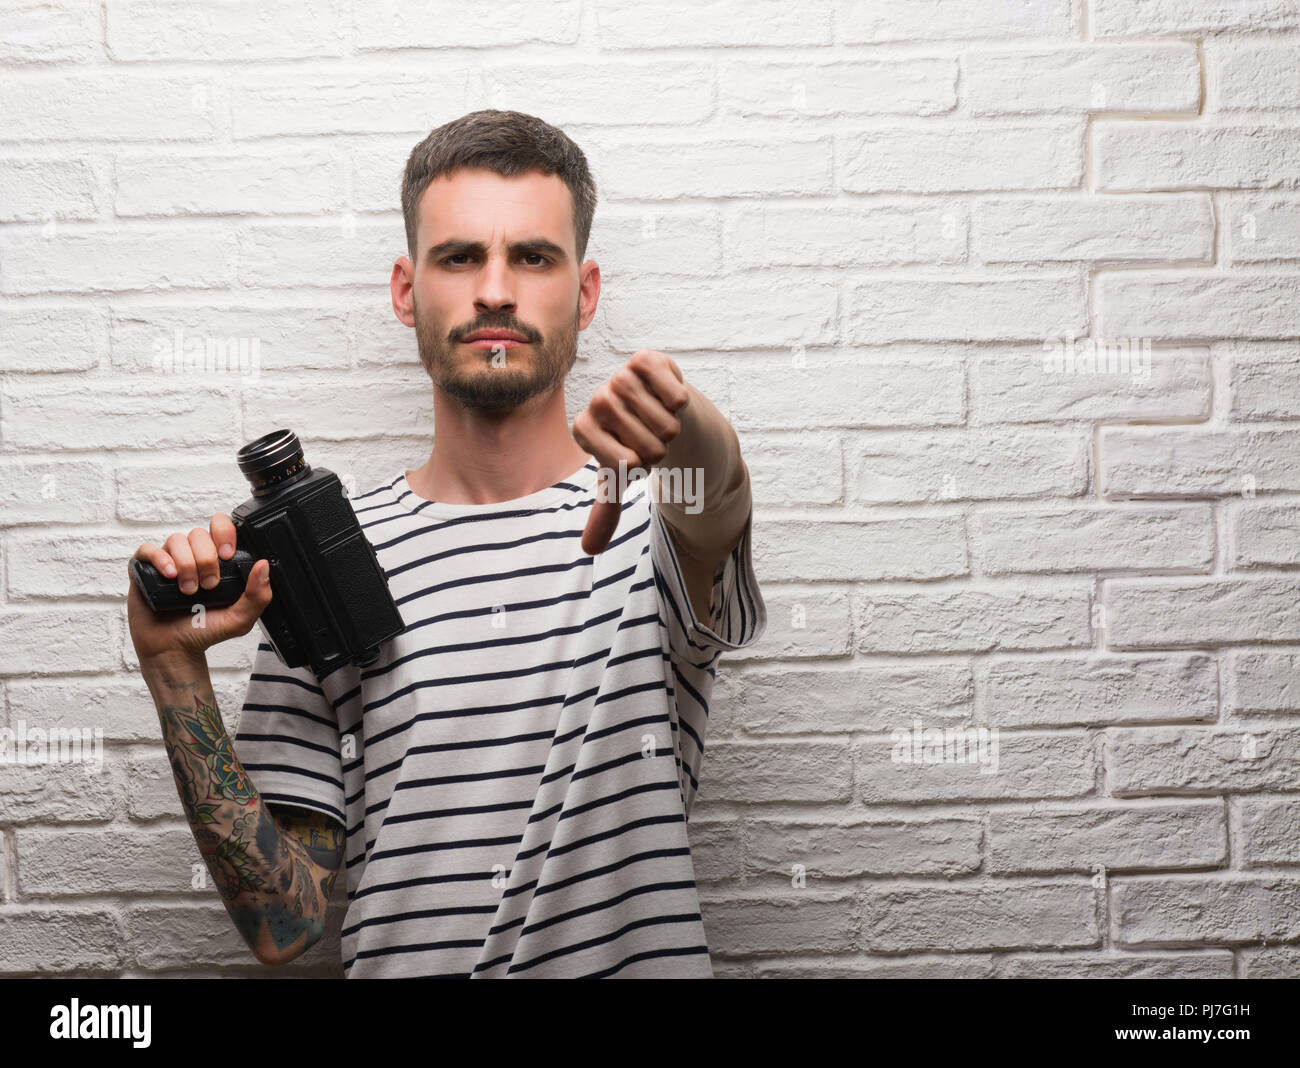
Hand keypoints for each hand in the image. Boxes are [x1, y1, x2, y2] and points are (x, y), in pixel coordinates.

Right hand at [127, 512, 273, 665]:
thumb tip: (264, 565)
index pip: (221, 527)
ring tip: (188, 590)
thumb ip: (258, 594)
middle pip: (199, 534)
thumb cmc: (204, 631)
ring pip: (177, 540)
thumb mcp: (241, 617)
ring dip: (186, 564)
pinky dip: (160, 559)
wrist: (175, 649)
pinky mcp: (145, 570)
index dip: (225, 534)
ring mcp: (169, 561)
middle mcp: (192, 556)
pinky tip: (169, 576)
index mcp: (216, 560)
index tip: (227, 556)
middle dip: (206, 559)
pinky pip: (148, 550)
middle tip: (208, 585)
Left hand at [571, 349, 690, 554]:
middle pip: (649, 446)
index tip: (634, 458)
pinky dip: (680, 403)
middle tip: (652, 438)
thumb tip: (590, 551)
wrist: (657, 411)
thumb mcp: (620, 480)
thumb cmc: (634, 446)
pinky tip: (668, 398)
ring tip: (661, 421)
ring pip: (665, 423)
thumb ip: (604, 513)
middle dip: (660, 450)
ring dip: (672, 429)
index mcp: (584, 430)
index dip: (640, 467)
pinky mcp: (645, 361)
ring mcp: (620, 377)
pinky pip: (675, 395)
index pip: (623, 464)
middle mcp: (598, 400)